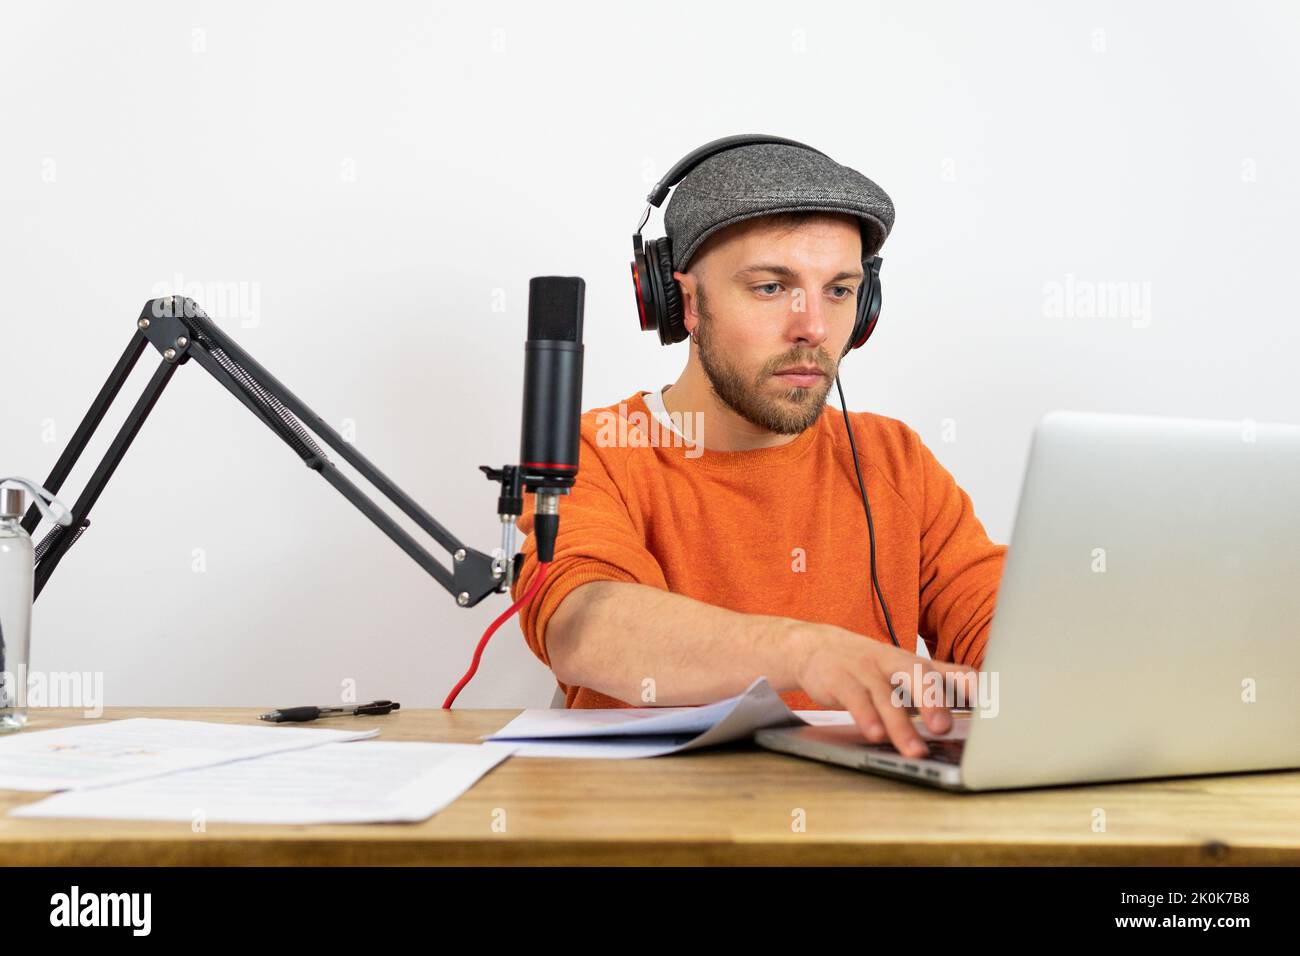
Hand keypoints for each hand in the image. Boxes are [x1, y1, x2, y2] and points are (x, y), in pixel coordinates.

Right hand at [788, 622, 976, 758]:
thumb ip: (942, 685)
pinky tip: (874, 735)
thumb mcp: (907, 673)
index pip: (950, 672)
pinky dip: (865, 716)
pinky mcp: (840, 680)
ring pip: (886, 694)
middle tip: (944, 728)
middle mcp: (895, 663)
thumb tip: (984, 700)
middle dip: (933, 700)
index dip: (971, 687)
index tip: (990, 706)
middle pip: (918, 674)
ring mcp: (866, 670)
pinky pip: (854, 698)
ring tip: (914, 751)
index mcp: (916, 664)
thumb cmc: (871, 666)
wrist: (817, 647)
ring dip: (900, 724)